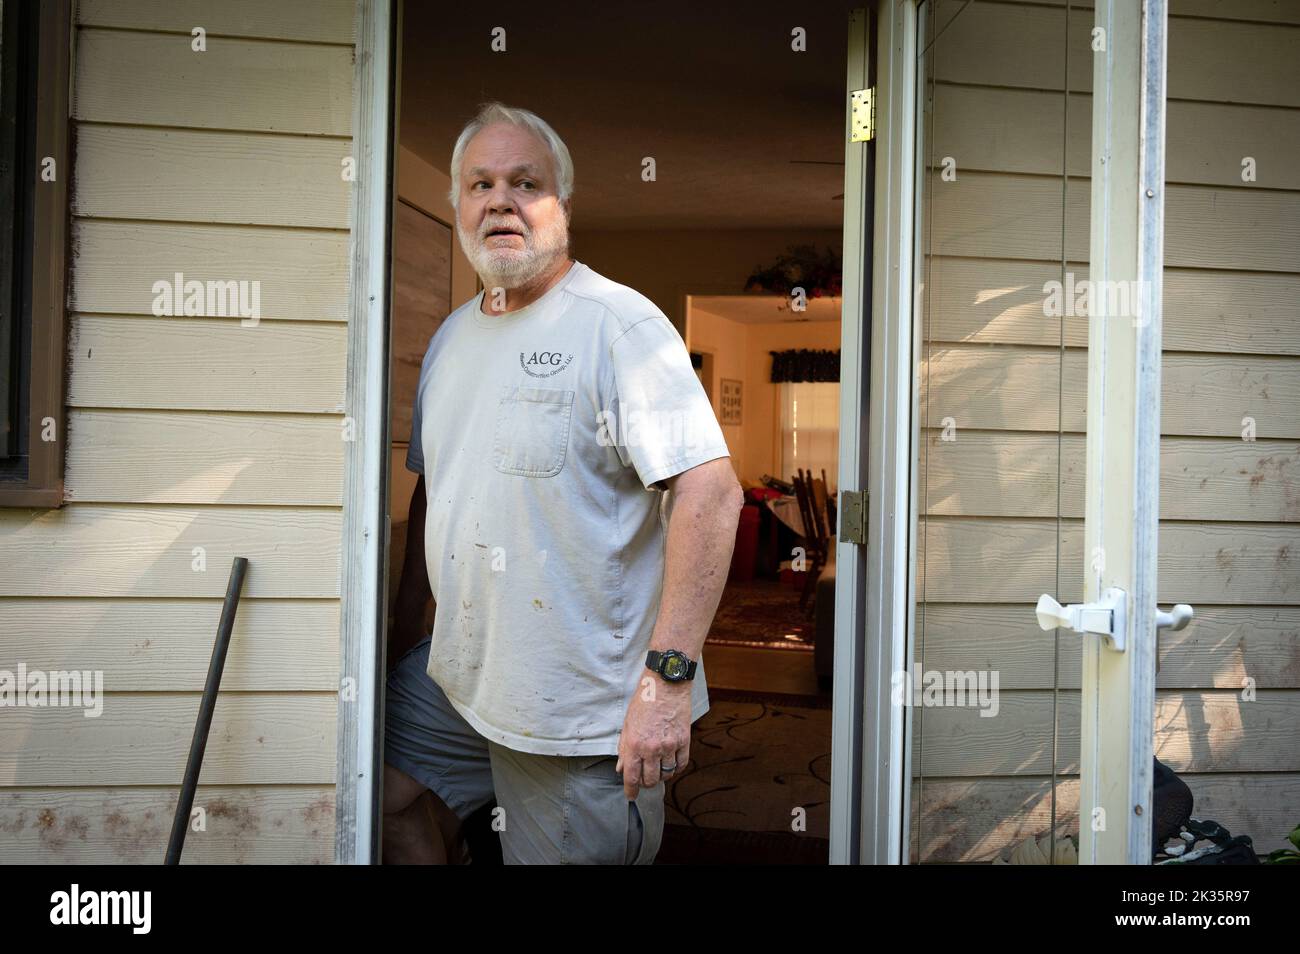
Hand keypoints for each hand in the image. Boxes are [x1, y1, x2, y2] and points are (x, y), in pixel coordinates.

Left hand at [615, 676, 691, 799]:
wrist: (666, 684)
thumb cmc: (644, 701)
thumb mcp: (627, 724)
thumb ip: (624, 749)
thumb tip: (621, 768)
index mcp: (635, 744)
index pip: (632, 777)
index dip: (631, 791)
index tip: (631, 796)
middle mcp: (652, 748)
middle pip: (650, 780)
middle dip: (646, 783)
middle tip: (644, 779)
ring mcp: (669, 745)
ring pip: (666, 774)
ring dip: (661, 776)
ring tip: (658, 769)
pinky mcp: (684, 741)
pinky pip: (681, 764)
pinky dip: (676, 768)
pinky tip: (671, 764)